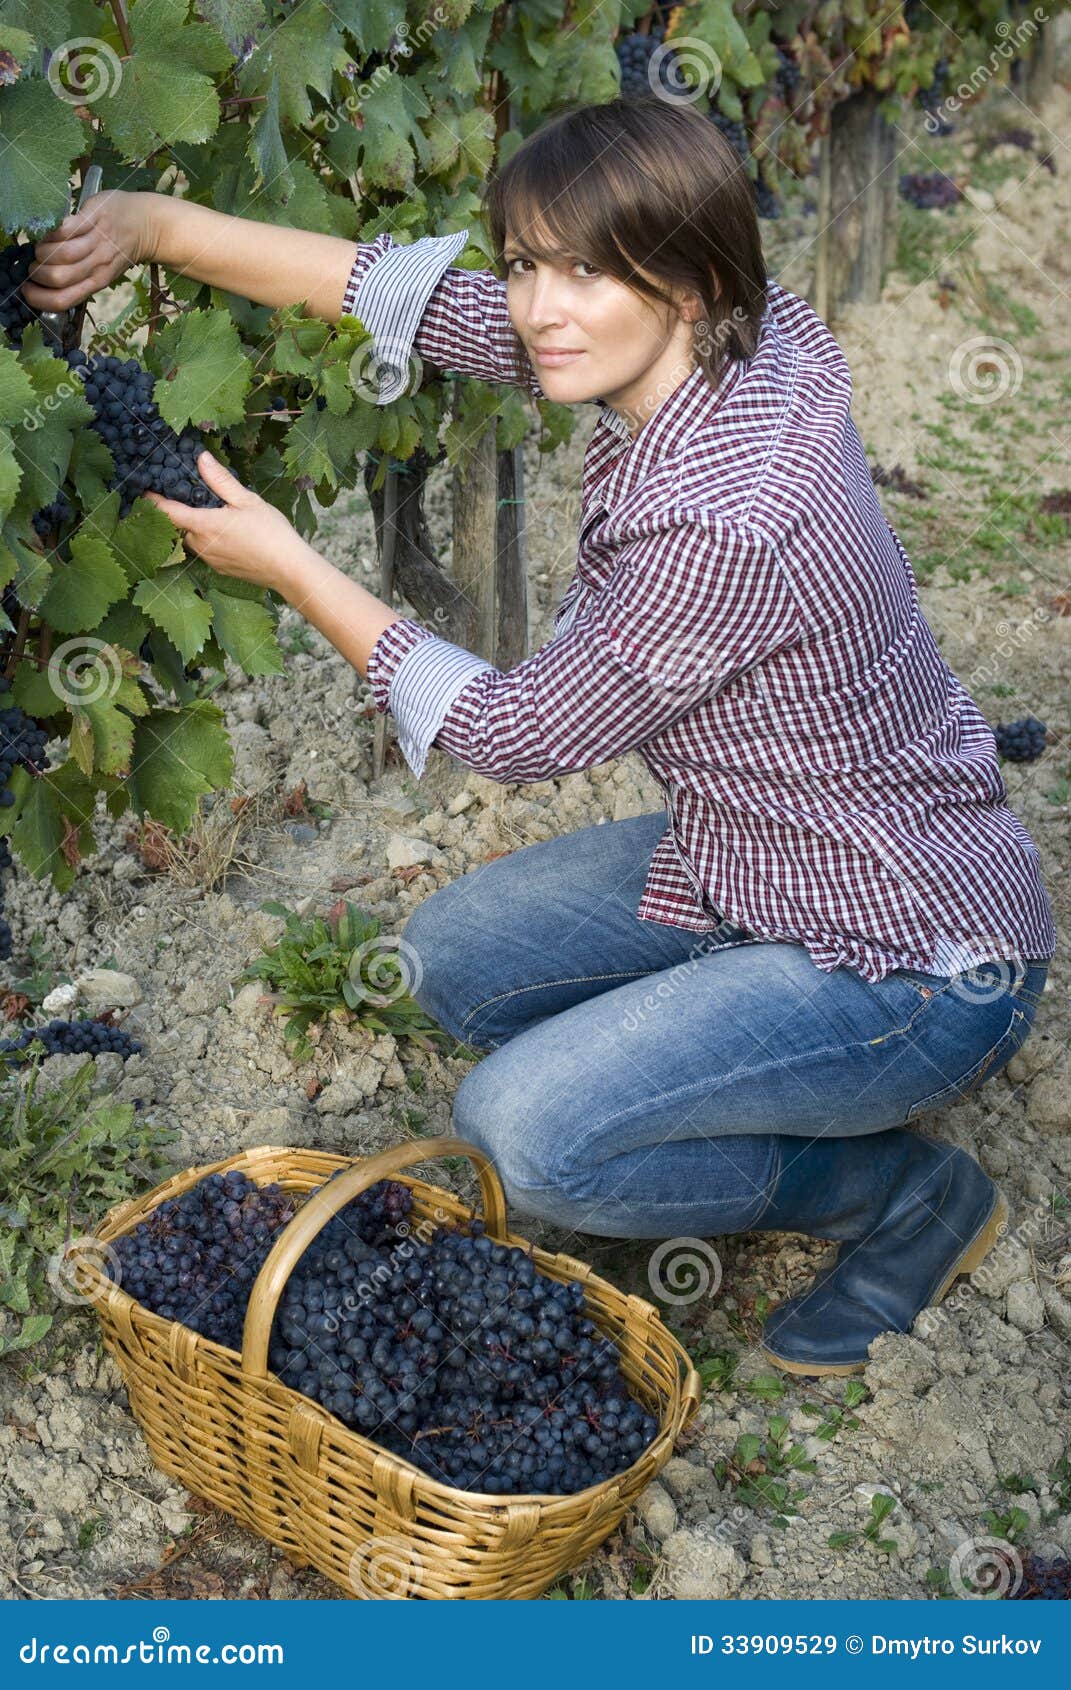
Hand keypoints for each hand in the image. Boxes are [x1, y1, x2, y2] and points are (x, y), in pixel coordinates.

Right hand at [22, 190, 155, 313]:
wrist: (147, 224)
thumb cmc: (120, 248)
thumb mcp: (104, 271)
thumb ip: (81, 279)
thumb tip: (49, 284)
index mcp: (96, 283)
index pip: (62, 301)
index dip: (38, 298)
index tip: (28, 290)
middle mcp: (97, 267)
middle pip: (58, 278)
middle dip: (38, 272)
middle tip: (36, 264)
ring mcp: (96, 243)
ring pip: (61, 254)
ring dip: (42, 251)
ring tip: (41, 248)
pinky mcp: (93, 220)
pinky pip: (66, 228)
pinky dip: (53, 231)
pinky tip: (52, 231)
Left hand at [144, 453, 313, 598]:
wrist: (289, 569)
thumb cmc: (271, 533)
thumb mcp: (247, 500)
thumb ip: (220, 480)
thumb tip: (201, 458)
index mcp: (204, 525)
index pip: (168, 512)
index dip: (153, 500)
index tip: (144, 490)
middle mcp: (201, 545)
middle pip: (180, 526)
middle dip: (183, 512)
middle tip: (192, 496)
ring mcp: (210, 560)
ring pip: (193, 540)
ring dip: (197, 527)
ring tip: (214, 514)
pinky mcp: (220, 569)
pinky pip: (206, 551)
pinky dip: (210, 540)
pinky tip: (229, 534)